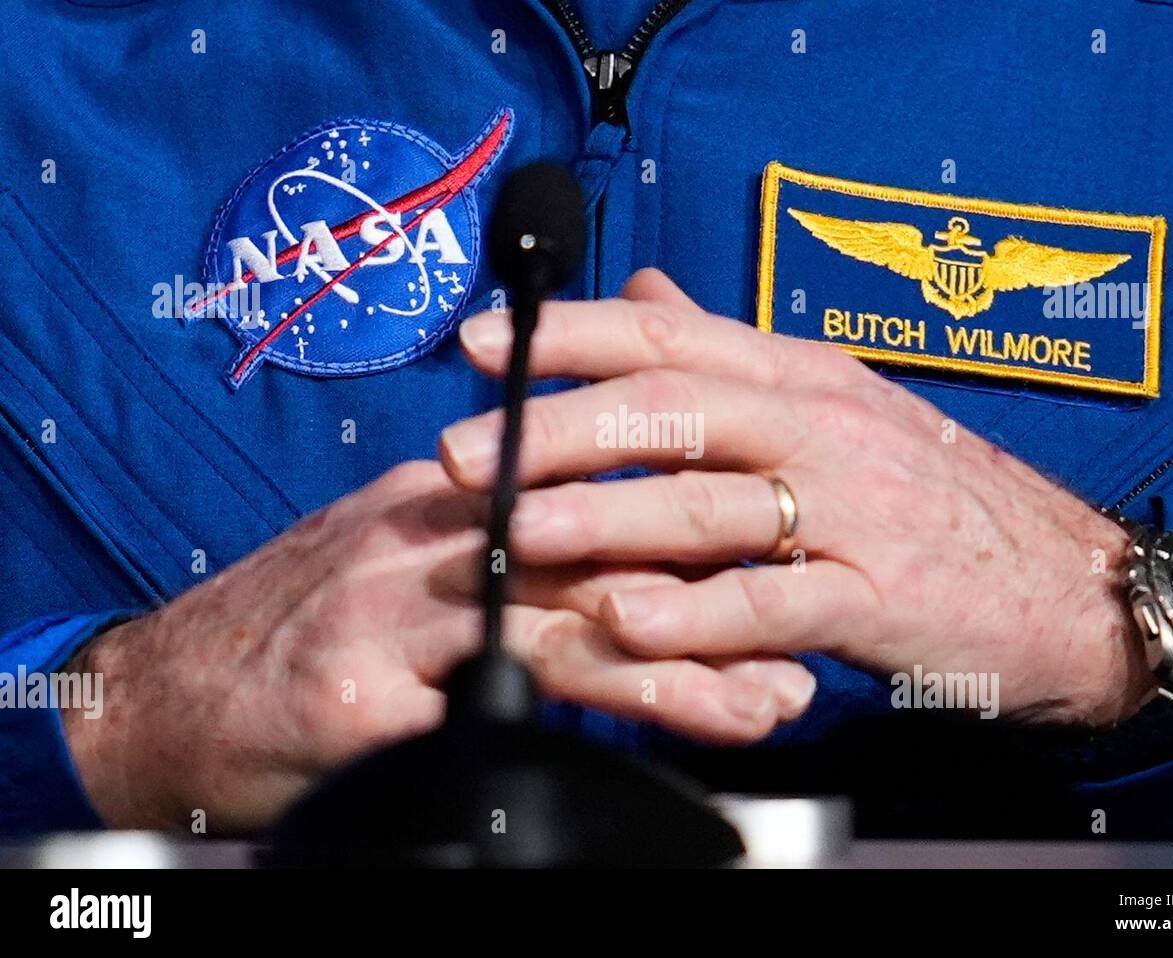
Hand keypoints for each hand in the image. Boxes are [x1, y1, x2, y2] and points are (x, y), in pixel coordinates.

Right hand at [61, 461, 815, 831]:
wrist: (165, 692)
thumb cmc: (303, 629)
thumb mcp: (412, 557)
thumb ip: (510, 543)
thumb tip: (617, 559)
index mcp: (455, 493)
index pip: (598, 484)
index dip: (697, 515)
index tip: (778, 553)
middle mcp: (432, 533)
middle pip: (603, 548)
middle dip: (714, 593)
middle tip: (804, 637)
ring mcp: (394, 609)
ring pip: (568, 622)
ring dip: (680, 667)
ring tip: (766, 703)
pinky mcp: (361, 689)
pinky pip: (495, 706)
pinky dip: (586, 728)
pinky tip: (647, 756)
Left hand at [442, 269, 1154, 728]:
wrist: (1071, 585)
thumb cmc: (939, 497)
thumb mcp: (841, 405)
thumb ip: (736, 356)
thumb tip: (650, 291)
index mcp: (804, 375)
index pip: (672, 332)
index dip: (570, 334)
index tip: (480, 343)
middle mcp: (822, 426)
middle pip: (673, 409)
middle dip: (559, 426)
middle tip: (465, 452)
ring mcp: (852, 509)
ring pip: (709, 502)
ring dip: (602, 517)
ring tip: (516, 529)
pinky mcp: (880, 596)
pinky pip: (772, 601)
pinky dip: (695, 613)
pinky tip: (626, 620)